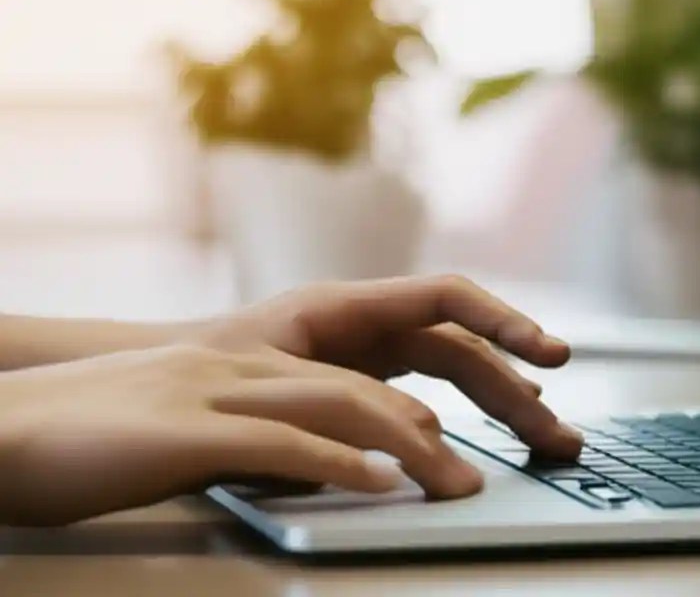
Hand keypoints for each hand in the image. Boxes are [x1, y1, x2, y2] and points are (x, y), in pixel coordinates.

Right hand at [0, 344, 478, 525]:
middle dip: (428, 430)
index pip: (345, 378)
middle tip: (472, 472)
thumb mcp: (179, 431)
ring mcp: (211, 392)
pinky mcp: (184, 431)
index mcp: (234, 365)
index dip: (407, 409)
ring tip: (453, 481)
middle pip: (361, 386)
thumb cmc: (81, 444)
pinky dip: (342, 462)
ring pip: (340, 404)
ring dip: (410, 446)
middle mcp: (234, 367)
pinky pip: (283, 442)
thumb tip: (307, 470)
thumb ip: (241, 440)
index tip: (450, 442)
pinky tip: (382, 482)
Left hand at [196, 276, 582, 459]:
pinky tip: (508, 429)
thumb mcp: (261, 391)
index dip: (502, 322)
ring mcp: (374, 353)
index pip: (444, 300)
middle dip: (517, 386)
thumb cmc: (200, 375)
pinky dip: (476, 411)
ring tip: (551, 440)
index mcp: (347, 307)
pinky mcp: (372, 382)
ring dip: (508, 404)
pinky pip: (439, 392)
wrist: (163, 383)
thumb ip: (333, 409)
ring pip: (460, 372)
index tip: (545, 355)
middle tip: (560, 435)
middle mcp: (371, 325)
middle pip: (464, 348)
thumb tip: (410, 446)